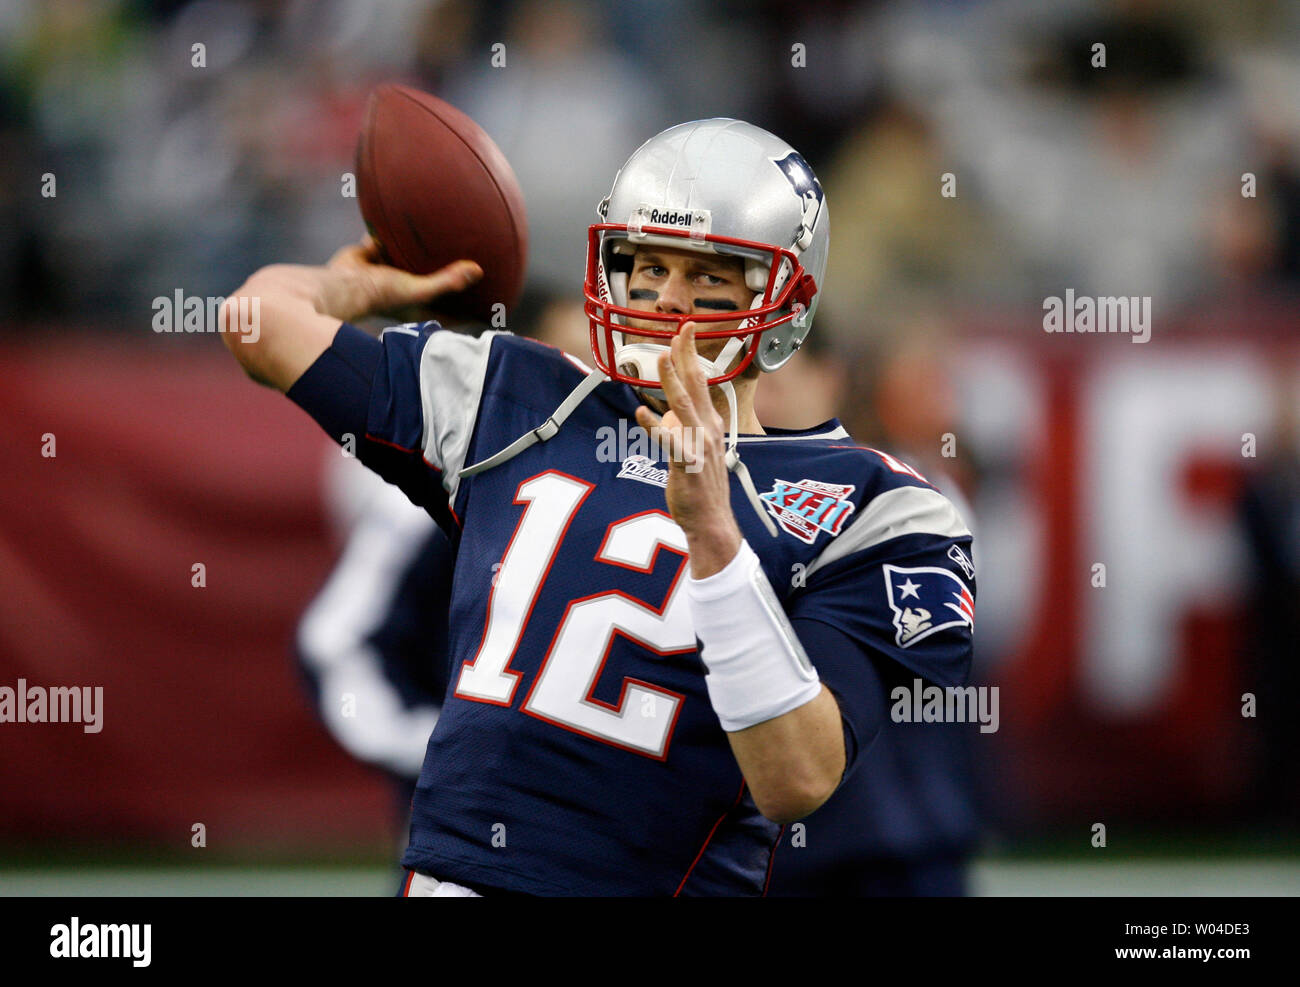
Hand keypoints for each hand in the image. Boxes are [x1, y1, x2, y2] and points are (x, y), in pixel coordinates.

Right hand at [315, 235, 482, 322]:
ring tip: (440, 236)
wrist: (339, 284)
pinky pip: (383, 238)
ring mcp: (385, 272)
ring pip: (407, 258)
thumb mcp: (418, 290)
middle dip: (448, 276)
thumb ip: (446, 281)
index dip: (467, 310)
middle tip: (471, 262)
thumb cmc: (378, 295)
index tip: (489, 307)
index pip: (448, 311)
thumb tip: (478, 271)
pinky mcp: (369, 255)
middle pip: (431, 282)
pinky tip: (403, 214)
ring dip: (420, 250)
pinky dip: (390, 230)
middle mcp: (402, 289)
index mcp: (416, 305)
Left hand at [634, 322, 741, 577]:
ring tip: (663, 356)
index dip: (692, 354)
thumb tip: (662, 414)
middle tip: (680, 328)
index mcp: (710, 424)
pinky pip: (668, 442)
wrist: (712, 521)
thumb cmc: (701, 487)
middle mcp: (707, 430)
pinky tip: (641, 413)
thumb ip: (681, 429)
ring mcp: (698, 446)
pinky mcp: (685, 465)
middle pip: (695, 385)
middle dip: (686, 355)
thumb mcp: (694, 450)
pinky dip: (655, 427)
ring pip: (683, 406)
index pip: (701, 382)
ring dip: (672, 380)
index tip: (685, 329)